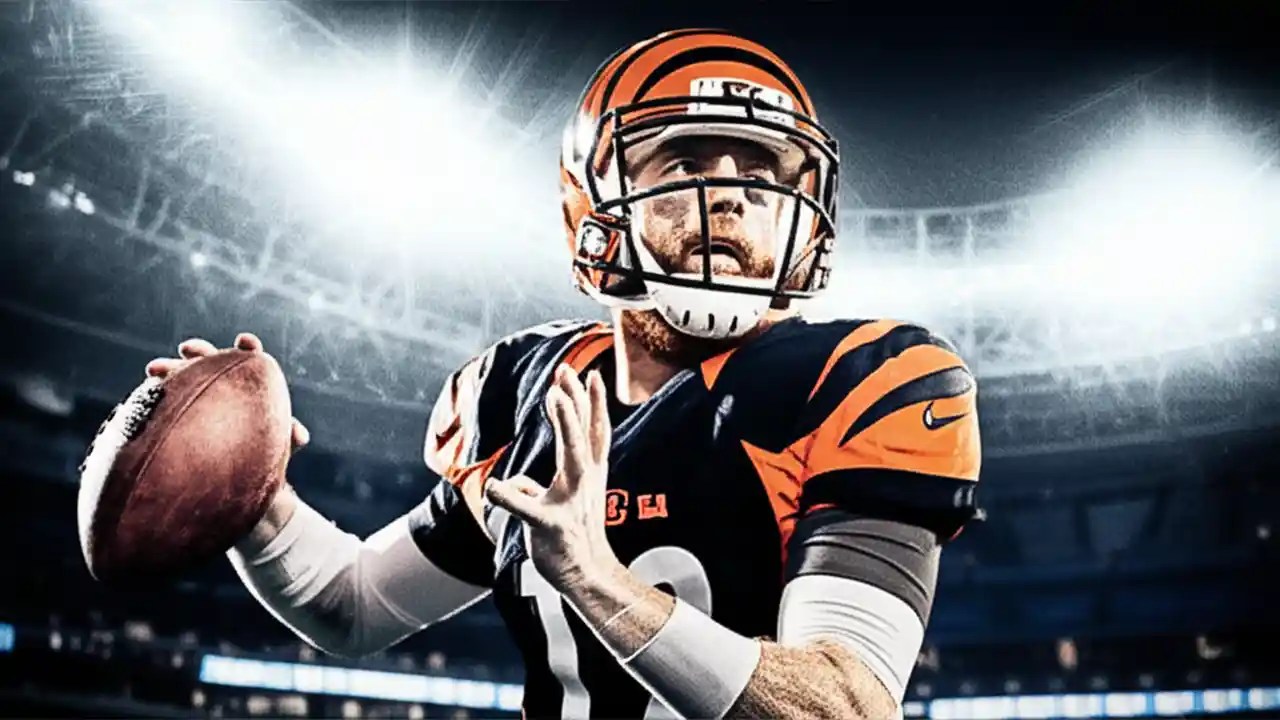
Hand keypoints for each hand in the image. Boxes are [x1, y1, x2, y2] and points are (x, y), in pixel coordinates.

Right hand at [145, 332, 309, 453]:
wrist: (232, 483)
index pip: (249, 360)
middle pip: (208, 361)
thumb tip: (300, 434)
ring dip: (168, 370)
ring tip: (154, 371)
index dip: (247, 348)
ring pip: (179, 378)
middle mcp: (218, 387)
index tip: (245, 342)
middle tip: (187, 350)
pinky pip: (161, 403)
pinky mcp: (173, 415)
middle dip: (198, 352)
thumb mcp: (276, 448)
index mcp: (246, 387)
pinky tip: (142, 399)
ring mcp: (193, 398)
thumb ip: (288, 436)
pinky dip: (153, 398)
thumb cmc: (260, 458)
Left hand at [486, 366, 619, 590]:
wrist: (588, 575)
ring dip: (565, 424)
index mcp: (589, 473)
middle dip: (576, 400)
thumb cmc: (575, 533)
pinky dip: (509, 497)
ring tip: (552, 398)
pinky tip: (495, 488)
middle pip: (583, 432)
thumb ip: (542, 482)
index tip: (586, 374)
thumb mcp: (567, 499)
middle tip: (566, 372)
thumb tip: (516, 481)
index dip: (593, 402)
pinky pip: (526, 508)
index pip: (594, 431)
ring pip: (570, 457)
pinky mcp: (550, 525)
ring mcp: (570, 502)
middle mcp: (585, 481)